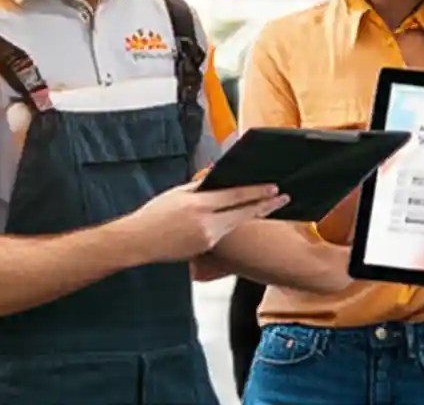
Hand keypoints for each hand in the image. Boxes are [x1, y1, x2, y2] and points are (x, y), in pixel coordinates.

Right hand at [125, 181, 289, 264]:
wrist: (139, 242)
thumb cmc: (155, 214)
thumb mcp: (177, 193)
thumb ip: (200, 185)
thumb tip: (217, 173)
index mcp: (198, 205)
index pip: (235, 196)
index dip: (257, 192)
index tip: (274, 187)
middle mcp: (205, 224)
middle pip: (244, 214)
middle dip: (266, 206)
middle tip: (284, 198)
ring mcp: (207, 239)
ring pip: (236, 224)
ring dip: (252, 215)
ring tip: (267, 206)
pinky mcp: (205, 249)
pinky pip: (224, 234)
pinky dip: (233, 225)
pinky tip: (241, 219)